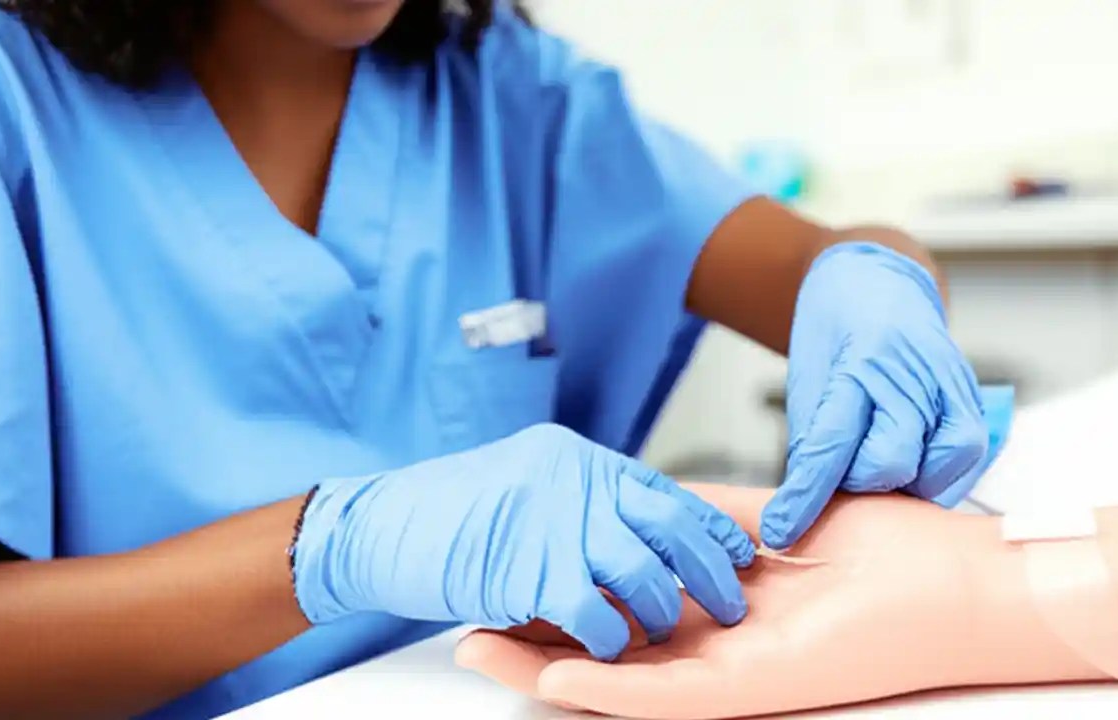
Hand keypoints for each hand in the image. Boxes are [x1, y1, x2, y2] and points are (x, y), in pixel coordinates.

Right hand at [291, 424, 755, 660]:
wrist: (376, 525)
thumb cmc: (448, 509)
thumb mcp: (526, 479)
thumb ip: (580, 498)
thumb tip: (637, 527)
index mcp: (578, 460)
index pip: (668, 492)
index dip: (710, 528)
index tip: (740, 554)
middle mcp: (575, 483)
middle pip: (672, 530)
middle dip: (711, 574)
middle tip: (732, 605)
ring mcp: (554, 525)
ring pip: (644, 577)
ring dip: (662, 613)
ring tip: (663, 631)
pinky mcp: (531, 572)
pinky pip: (598, 617)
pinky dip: (612, 639)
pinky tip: (612, 647)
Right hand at [456, 489, 980, 719]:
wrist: (952, 575)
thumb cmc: (882, 546)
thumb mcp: (770, 515)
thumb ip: (708, 513)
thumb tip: (650, 497)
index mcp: (718, 614)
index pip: (620, 610)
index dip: (559, 599)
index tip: (504, 578)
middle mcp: (713, 652)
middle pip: (604, 653)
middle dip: (532, 642)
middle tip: (464, 628)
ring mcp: (728, 676)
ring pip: (618, 682)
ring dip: (546, 669)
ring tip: (479, 649)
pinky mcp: (750, 691)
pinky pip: (665, 694)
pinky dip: (607, 686)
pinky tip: (553, 672)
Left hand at [762, 242, 987, 549]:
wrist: (879, 284)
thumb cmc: (837, 334)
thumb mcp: (808, 381)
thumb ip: (813, 443)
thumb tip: (805, 507)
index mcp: (857, 365)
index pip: (830, 445)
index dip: (804, 496)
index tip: (781, 529)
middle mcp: (909, 375)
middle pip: (888, 465)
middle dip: (862, 483)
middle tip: (849, 469)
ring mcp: (948, 386)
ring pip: (934, 473)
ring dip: (905, 483)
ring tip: (883, 458)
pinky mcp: (974, 399)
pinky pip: (965, 459)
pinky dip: (938, 475)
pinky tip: (916, 460)